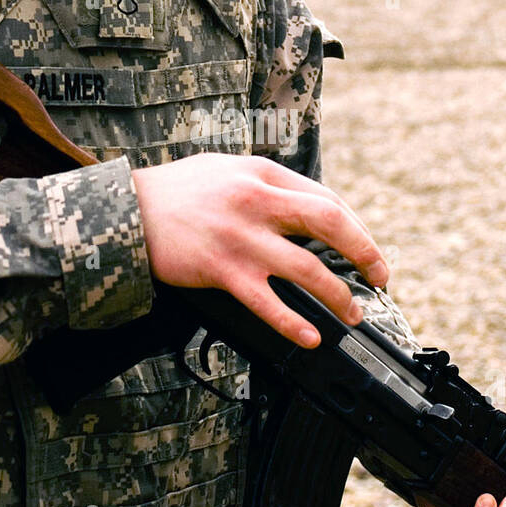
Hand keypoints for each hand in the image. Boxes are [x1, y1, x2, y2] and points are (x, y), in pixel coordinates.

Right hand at [131, 153, 388, 346]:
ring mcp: (242, 237)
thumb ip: (265, 185)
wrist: (124, 212)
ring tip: (352, 312)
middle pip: (330, 224)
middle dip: (365, 252)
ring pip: (308, 269)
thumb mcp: (226, 169)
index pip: (326, 199)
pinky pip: (269, 303)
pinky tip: (311, 337)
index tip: (366, 249)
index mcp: (262, 173)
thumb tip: (304, 205)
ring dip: (338, 295)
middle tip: (381, 276)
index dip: (356, 227)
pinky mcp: (222, 269)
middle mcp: (257, 201)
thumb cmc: (174, 192)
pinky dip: (295, 324)